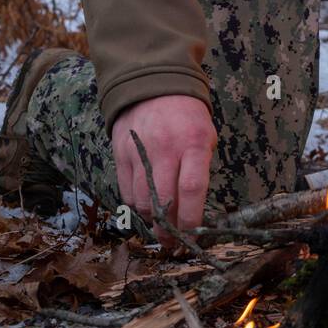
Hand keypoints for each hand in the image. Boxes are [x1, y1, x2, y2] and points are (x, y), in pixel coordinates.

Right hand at [111, 95, 216, 246]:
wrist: (155, 84)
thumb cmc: (188, 117)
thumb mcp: (206, 136)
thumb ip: (200, 169)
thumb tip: (194, 209)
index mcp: (194, 143)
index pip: (192, 189)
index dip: (191, 219)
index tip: (193, 236)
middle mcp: (165, 148)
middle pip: (163, 200)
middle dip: (168, 229)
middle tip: (173, 243)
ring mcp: (140, 151)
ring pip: (141, 200)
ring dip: (150, 221)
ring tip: (159, 229)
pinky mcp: (121, 153)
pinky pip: (126, 190)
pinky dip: (135, 206)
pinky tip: (145, 209)